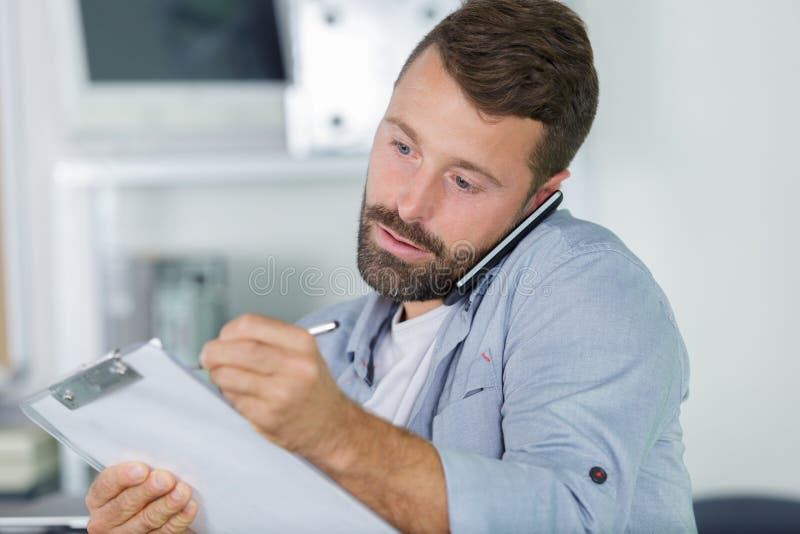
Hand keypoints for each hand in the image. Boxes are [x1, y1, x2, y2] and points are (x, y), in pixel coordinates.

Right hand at [85, 462, 196, 532]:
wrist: (146, 513)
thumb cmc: (139, 489)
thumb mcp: (131, 478)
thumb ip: (139, 470)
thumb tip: (159, 457)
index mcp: (99, 499)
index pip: (106, 486)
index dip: (123, 477)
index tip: (141, 469)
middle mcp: (107, 520)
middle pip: (125, 505)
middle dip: (148, 490)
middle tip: (165, 479)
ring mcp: (126, 533)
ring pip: (147, 520)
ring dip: (167, 505)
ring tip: (182, 492)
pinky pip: (164, 532)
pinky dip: (179, 519)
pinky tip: (188, 507)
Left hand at [201, 313, 354, 465]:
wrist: (330, 426)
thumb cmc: (311, 387)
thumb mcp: (303, 353)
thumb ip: (267, 341)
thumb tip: (224, 340)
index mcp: (302, 343)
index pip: (250, 325)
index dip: (228, 331)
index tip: (223, 338)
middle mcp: (294, 366)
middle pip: (237, 349)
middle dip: (213, 352)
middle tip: (208, 356)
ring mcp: (281, 393)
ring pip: (229, 375)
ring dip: (217, 375)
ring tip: (222, 376)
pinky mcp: (267, 416)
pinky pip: (233, 399)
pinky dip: (228, 394)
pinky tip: (239, 394)